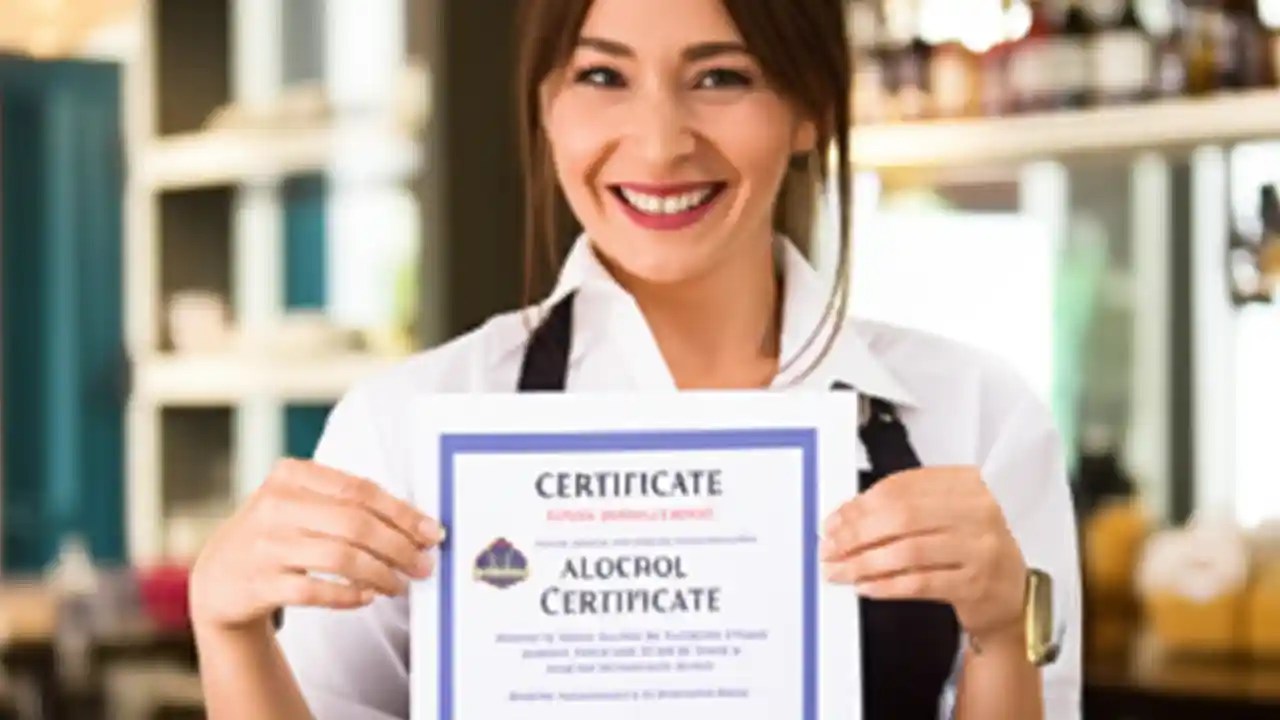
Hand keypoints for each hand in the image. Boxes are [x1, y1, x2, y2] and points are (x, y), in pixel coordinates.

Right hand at [190, 459, 444, 632]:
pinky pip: (316, 592)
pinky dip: (348, 596)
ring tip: (398, 584)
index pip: (360, 490)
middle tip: (422, 565)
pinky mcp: (259, 583)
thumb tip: (415, 524)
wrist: (218, 575)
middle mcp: (275, 505)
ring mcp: (265, 545)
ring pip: (340, 558)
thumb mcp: (300, 502)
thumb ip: (347, 504)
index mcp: (291, 475)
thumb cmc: (277, 534)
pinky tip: (366, 597)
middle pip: (355, 523)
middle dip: (398, 546)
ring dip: (379, 574)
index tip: (431, 532)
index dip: (402, 512)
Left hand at [820, 467, 1026, 643]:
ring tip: (839, 570)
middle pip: (901, 517)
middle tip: (829, 547)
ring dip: (864, 562)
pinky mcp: (976, 583)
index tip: (834, 521)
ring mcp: (980, 547)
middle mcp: (978, 510)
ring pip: (906, 551)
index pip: (900, 488)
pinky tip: (866, 585)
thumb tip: (845, 517)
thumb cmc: (972, 548)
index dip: (860, 505)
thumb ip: (904, 506)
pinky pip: (919, 582)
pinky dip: (886, 584)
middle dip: (856, 534)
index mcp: (967, 482)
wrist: (1014, 594)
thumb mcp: (946, 513)